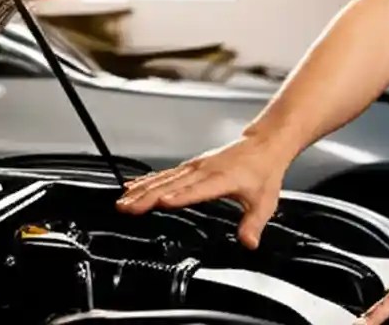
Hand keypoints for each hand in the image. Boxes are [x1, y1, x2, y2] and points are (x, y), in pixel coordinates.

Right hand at [115, 135, 286, 249]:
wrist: (264, 146)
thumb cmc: (263, 171)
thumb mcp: (265, 201)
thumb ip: (254, 223)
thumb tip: (249, 242)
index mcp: (222, 178)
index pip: (198, 189)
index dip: (180, 196)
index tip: (162, 202)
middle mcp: (204, 170)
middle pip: (172, 184)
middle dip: (148, 196)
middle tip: (128, 207)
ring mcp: (196, 166)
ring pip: (164, 178)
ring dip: (142, 189)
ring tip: (123, 200)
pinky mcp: (191, 165)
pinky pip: (166, 173)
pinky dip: (147, 179)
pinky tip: (132, 185)